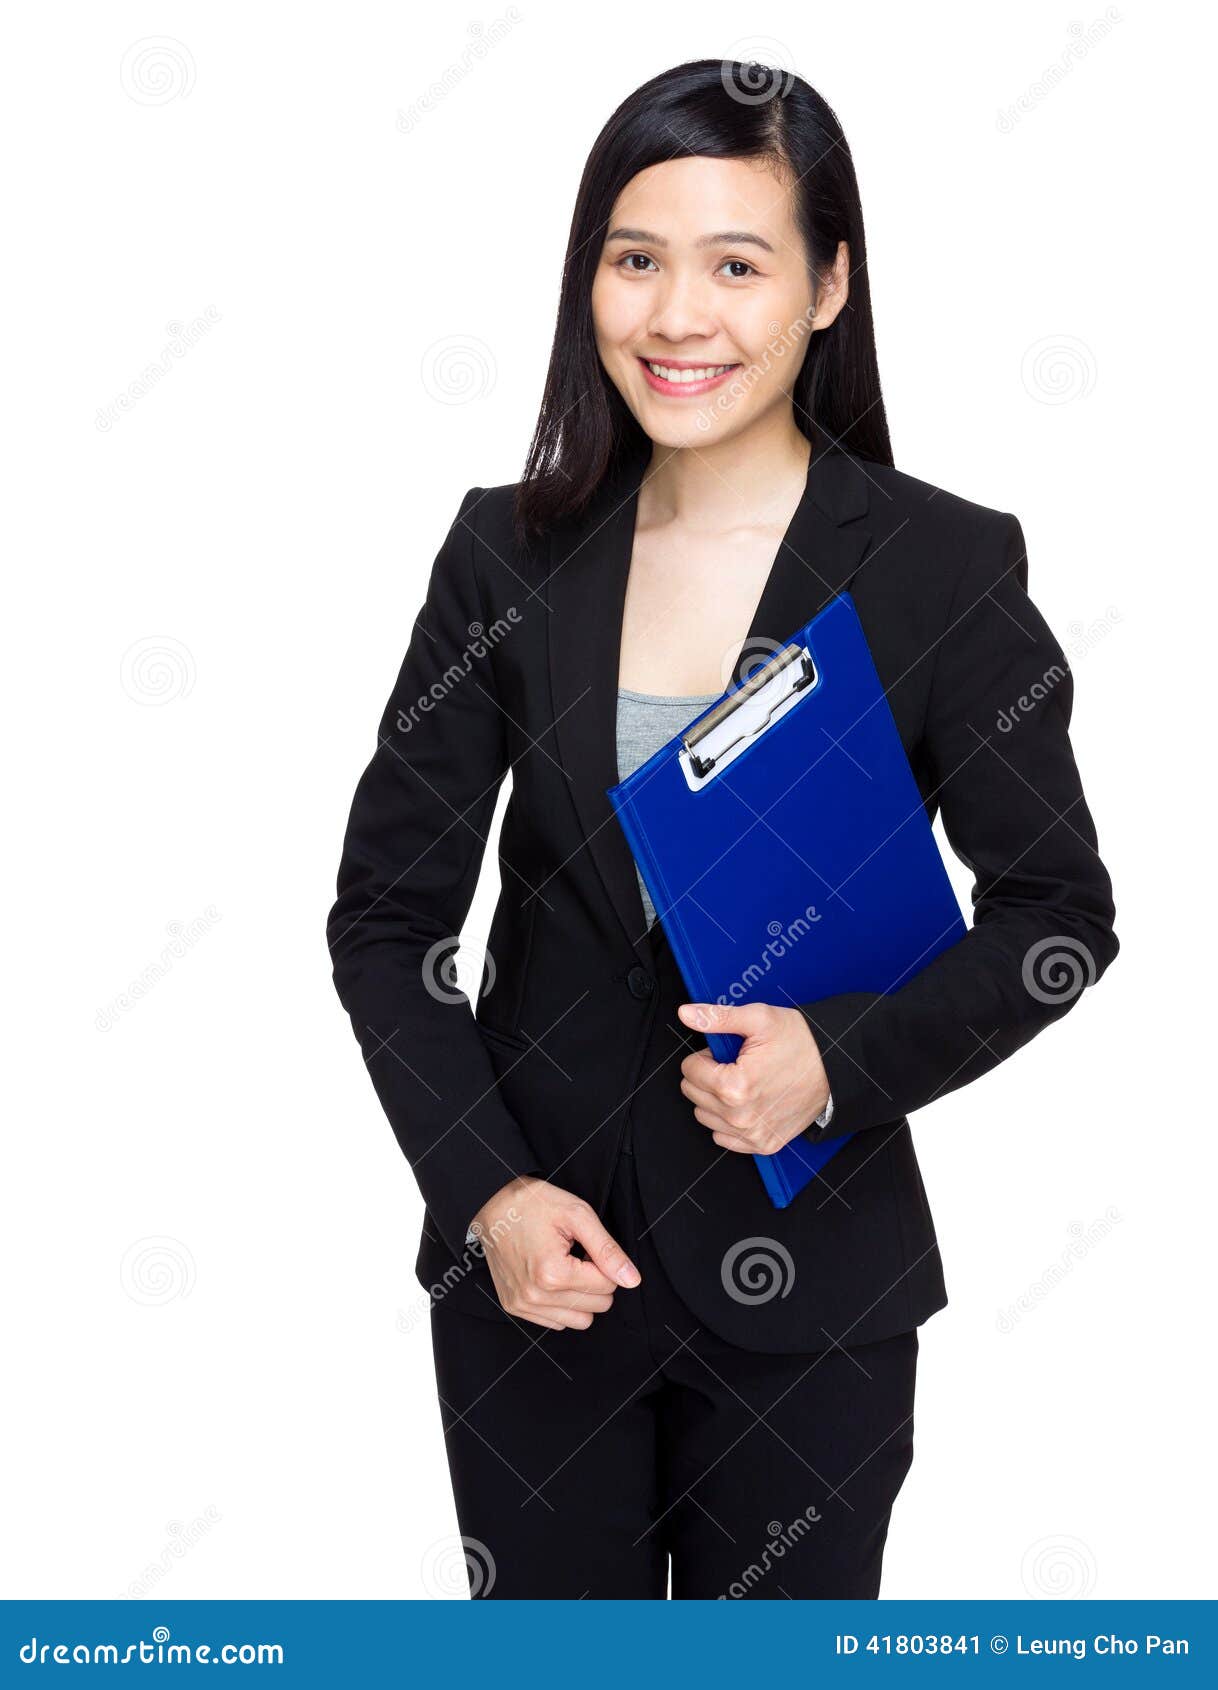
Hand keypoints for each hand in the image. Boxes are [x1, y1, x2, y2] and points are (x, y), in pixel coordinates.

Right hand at [470, 1175, 640, 1330]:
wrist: (492, 1203)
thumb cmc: (534, 1203)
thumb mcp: (578, 1215)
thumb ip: (608, 1250)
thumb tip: (632, 1280)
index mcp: (553, 1274)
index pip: (608, 1286)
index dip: (604, 1263)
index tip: (586, 1246)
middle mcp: (536, 1296)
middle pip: (597, 1306)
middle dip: (595, 1281)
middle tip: (577, 1255)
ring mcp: (523, 1305)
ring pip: (580, 1321)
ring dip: (581, 1297)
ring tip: (566, 1267)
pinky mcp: (514, 1307)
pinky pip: (556, 1322)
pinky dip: (562, 1304)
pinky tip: (552, 1278)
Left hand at [676, 1001, 830, 1155]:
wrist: (835, 1067)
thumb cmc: (801, 1042)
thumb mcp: (759, 1019)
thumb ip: (717, 1018)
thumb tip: (687, 1014)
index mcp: (735, 1087)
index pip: (689, 1070)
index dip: (707, 1055)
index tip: (727, 1052)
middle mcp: (741, 1117)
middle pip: (693, 1093)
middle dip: (708, 1075)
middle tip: (736, 1064)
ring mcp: (752, 1134)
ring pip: (705, 1115)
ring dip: (715, 1098)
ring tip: (743, 1081)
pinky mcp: (763, 1144)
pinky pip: (724, 1136)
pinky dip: (728, 1120)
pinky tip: (746, 1102)